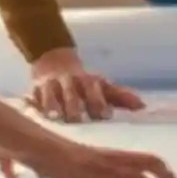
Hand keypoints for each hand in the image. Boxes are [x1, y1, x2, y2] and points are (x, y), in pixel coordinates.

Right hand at [0, 136, 176, 177]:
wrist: (25, 142)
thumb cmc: (28, 150)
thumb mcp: (34, 165)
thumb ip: (19, 166)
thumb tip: (7, 173)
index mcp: (100, 159)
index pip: (140, 161)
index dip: (159, 171)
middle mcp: (106, 160)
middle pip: (150, 162)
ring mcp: (101, 166)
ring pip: (142, 173)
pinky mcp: (94, 172)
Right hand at [29, 47, 144, 121]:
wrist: (54, 60)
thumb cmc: (82, 82)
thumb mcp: (102, 86)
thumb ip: (121, 97)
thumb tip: (143, 107)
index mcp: (88, 83)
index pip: (94, 91)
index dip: (99, 102)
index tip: (105, 114)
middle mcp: (70, 83)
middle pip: (73, 94)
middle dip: (75, 105)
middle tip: (77, 117)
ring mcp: (50, 86)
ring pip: (51, 95)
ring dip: (53, 104)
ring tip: (55, 116)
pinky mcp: (33, 90)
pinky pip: (33, 98)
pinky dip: (34, 105)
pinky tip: (35, 115)